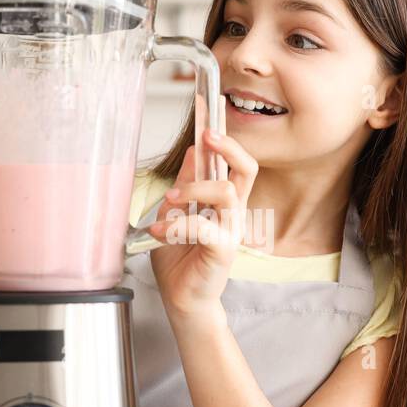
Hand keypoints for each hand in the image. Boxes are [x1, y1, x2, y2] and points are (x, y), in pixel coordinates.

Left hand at [147, 94, 257, 319]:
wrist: (181, 297)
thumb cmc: (180, 258)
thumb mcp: (175, 211)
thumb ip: (187, 184)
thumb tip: (195, 151)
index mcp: (224, 201)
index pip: (233, 161)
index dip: (225, 135)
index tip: (211, 109)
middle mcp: (233, 212)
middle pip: (247, 169)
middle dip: (228, 147)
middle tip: (208, 136)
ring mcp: (231, 230)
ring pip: (227, 192)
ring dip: (194, 189)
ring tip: (169, 200)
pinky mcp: (224, 251)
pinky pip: (207, 227)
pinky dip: (178, 225)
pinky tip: (159, 231)